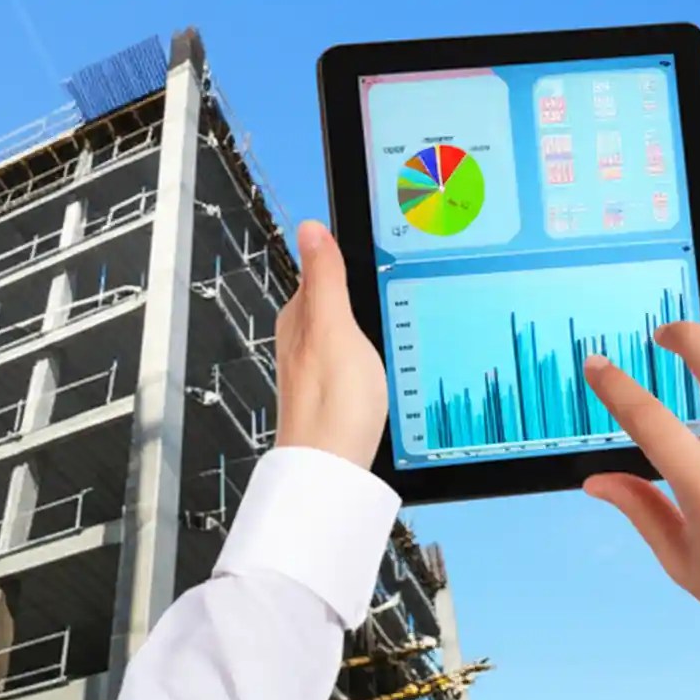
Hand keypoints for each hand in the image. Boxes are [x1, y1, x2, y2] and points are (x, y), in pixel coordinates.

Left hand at [274, 220, 386, 468]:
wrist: (334, 471)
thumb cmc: (331, 408)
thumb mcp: (333, 328)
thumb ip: (325, 278)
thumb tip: (311, 227)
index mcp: (300, 316)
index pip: (325, 267)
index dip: (352, 256)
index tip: (384, 246)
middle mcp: (306, 339)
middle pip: (341, 299)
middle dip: (366, 289)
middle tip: (398, 278)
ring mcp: (322, 366)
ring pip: (352, 329)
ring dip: (373, 321)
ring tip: (396, 315)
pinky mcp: (339, 391)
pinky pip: (359, 357)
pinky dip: (376, 351)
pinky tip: (390, 358)